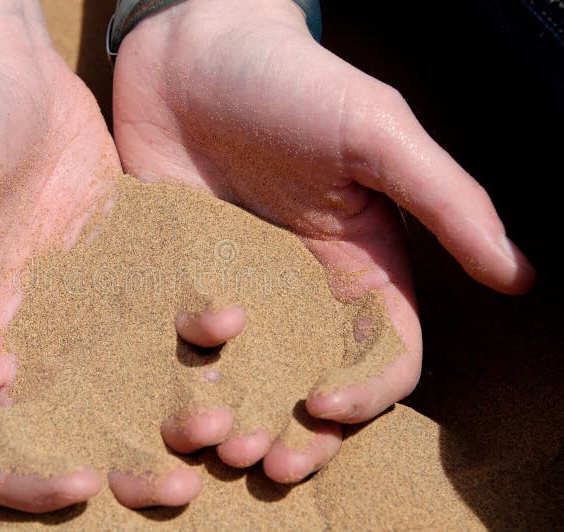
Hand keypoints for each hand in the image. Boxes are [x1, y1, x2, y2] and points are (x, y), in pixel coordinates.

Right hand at [0, 0, 199, 511]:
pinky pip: (160, 322)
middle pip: (64, 432)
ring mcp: (74, 313)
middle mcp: (15, 341)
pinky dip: (196, 336)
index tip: (83, 483)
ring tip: (222, 419)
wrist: (9, 75)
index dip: (20, 478)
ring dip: (170, 412)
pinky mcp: (121, 277)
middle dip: (120, 465)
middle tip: (176, 485)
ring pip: (124, 387)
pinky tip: (230, 322)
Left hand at [113, 0, 534, 481]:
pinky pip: (172, 342)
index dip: (365, 394)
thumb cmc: (292, 82)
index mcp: (358, 268)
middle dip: (292, 433)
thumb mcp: (377, 134)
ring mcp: (232, 290)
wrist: (190, 49)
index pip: (382, 357)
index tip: (323, 404)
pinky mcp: (172, 280)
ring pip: (240, 380)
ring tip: (206, 444)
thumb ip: (444, 202)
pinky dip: (169, 377)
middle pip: (307, 388)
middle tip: (259, 459)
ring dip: (230, 420)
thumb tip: (518, 276)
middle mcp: (297, 293)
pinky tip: (152, 395)